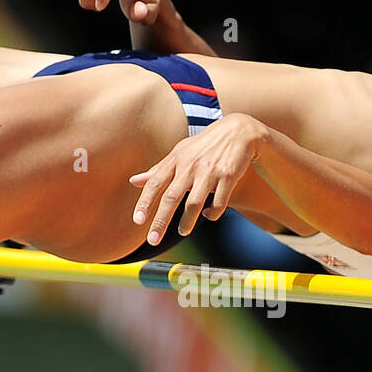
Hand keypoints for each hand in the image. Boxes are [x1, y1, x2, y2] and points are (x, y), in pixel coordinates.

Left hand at [129, 114, 266, 244]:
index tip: (137, 221)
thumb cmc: (203, 146)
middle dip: (161, 221)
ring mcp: (210, 171)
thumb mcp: (179, 153)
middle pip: (171, 197)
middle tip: (153, 239)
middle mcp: (190, 165)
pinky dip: (213, 214)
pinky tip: (208, 215)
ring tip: (182, 231)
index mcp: (176, 160)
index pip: (155, 183)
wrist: (238, 131)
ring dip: (187, 222)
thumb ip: (158, 169)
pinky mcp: (228, 176)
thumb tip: (134, 181)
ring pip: (194, 203)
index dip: (145, 203)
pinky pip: (219, 203)